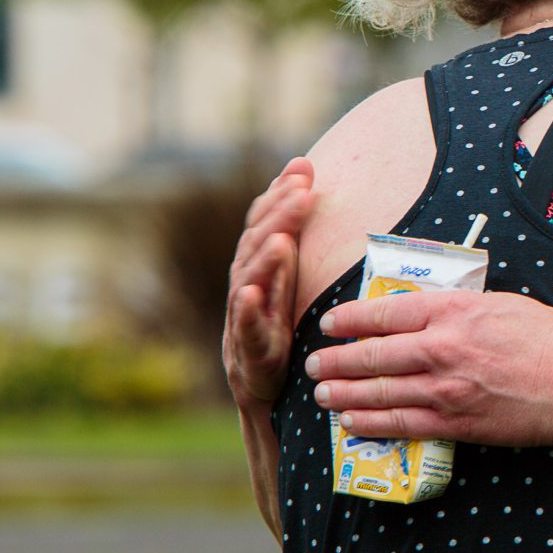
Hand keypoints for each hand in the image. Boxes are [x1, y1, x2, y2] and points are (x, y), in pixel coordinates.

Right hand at [223, 157, 314, 408]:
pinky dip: (247, 309)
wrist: (263, 385)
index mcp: (257, 263)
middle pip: (258, 243)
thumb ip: (294, 233)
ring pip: (250, 280)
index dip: (280, 193)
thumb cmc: (278, 321)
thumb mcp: (289, 274)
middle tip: (302, 190)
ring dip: (265, 257)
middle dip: (279, 215)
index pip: (265, 221)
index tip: (302, 167)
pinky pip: (245, 327)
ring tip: (282, 237)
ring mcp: (244, 315)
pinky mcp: (248, 348)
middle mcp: (246, 283)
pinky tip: (251, 293)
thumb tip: (307, 182)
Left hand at [306, 288, 552, 447]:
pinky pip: (400, 425)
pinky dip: (371, 423)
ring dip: (343, 394)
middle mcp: (442, 348)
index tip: (331, 324)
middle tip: (315, 365)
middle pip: (372, 354)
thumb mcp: (502, 303)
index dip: (350, 320)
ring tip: (322, 395)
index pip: (386, 313)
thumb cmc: (550, 338)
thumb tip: (423, 313)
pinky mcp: (454, 423)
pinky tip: (352, 422)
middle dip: (336, 361)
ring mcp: (445, 389)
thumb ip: (458, 308)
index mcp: (454, 311)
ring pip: (378, 392)